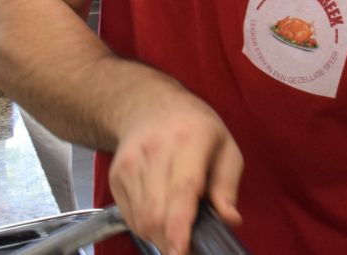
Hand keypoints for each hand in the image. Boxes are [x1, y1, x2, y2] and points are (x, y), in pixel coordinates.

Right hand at [107, 91, 243, 254]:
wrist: (148, 106)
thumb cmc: (195, 127)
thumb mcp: (225, 147)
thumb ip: (228, 185)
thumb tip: (230, 219)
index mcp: (190, 141)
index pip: (183, 190)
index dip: (180, 226)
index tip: (180, 250)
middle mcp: (156, 152)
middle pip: (157, 212)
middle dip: (172, 240)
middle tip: (187, 246)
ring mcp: (131, 165)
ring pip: (141, 219)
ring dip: (160, 235)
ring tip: (177, 228)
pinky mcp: (116, 177)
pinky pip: (130, 216)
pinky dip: (147, 225)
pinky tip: (161, 213)